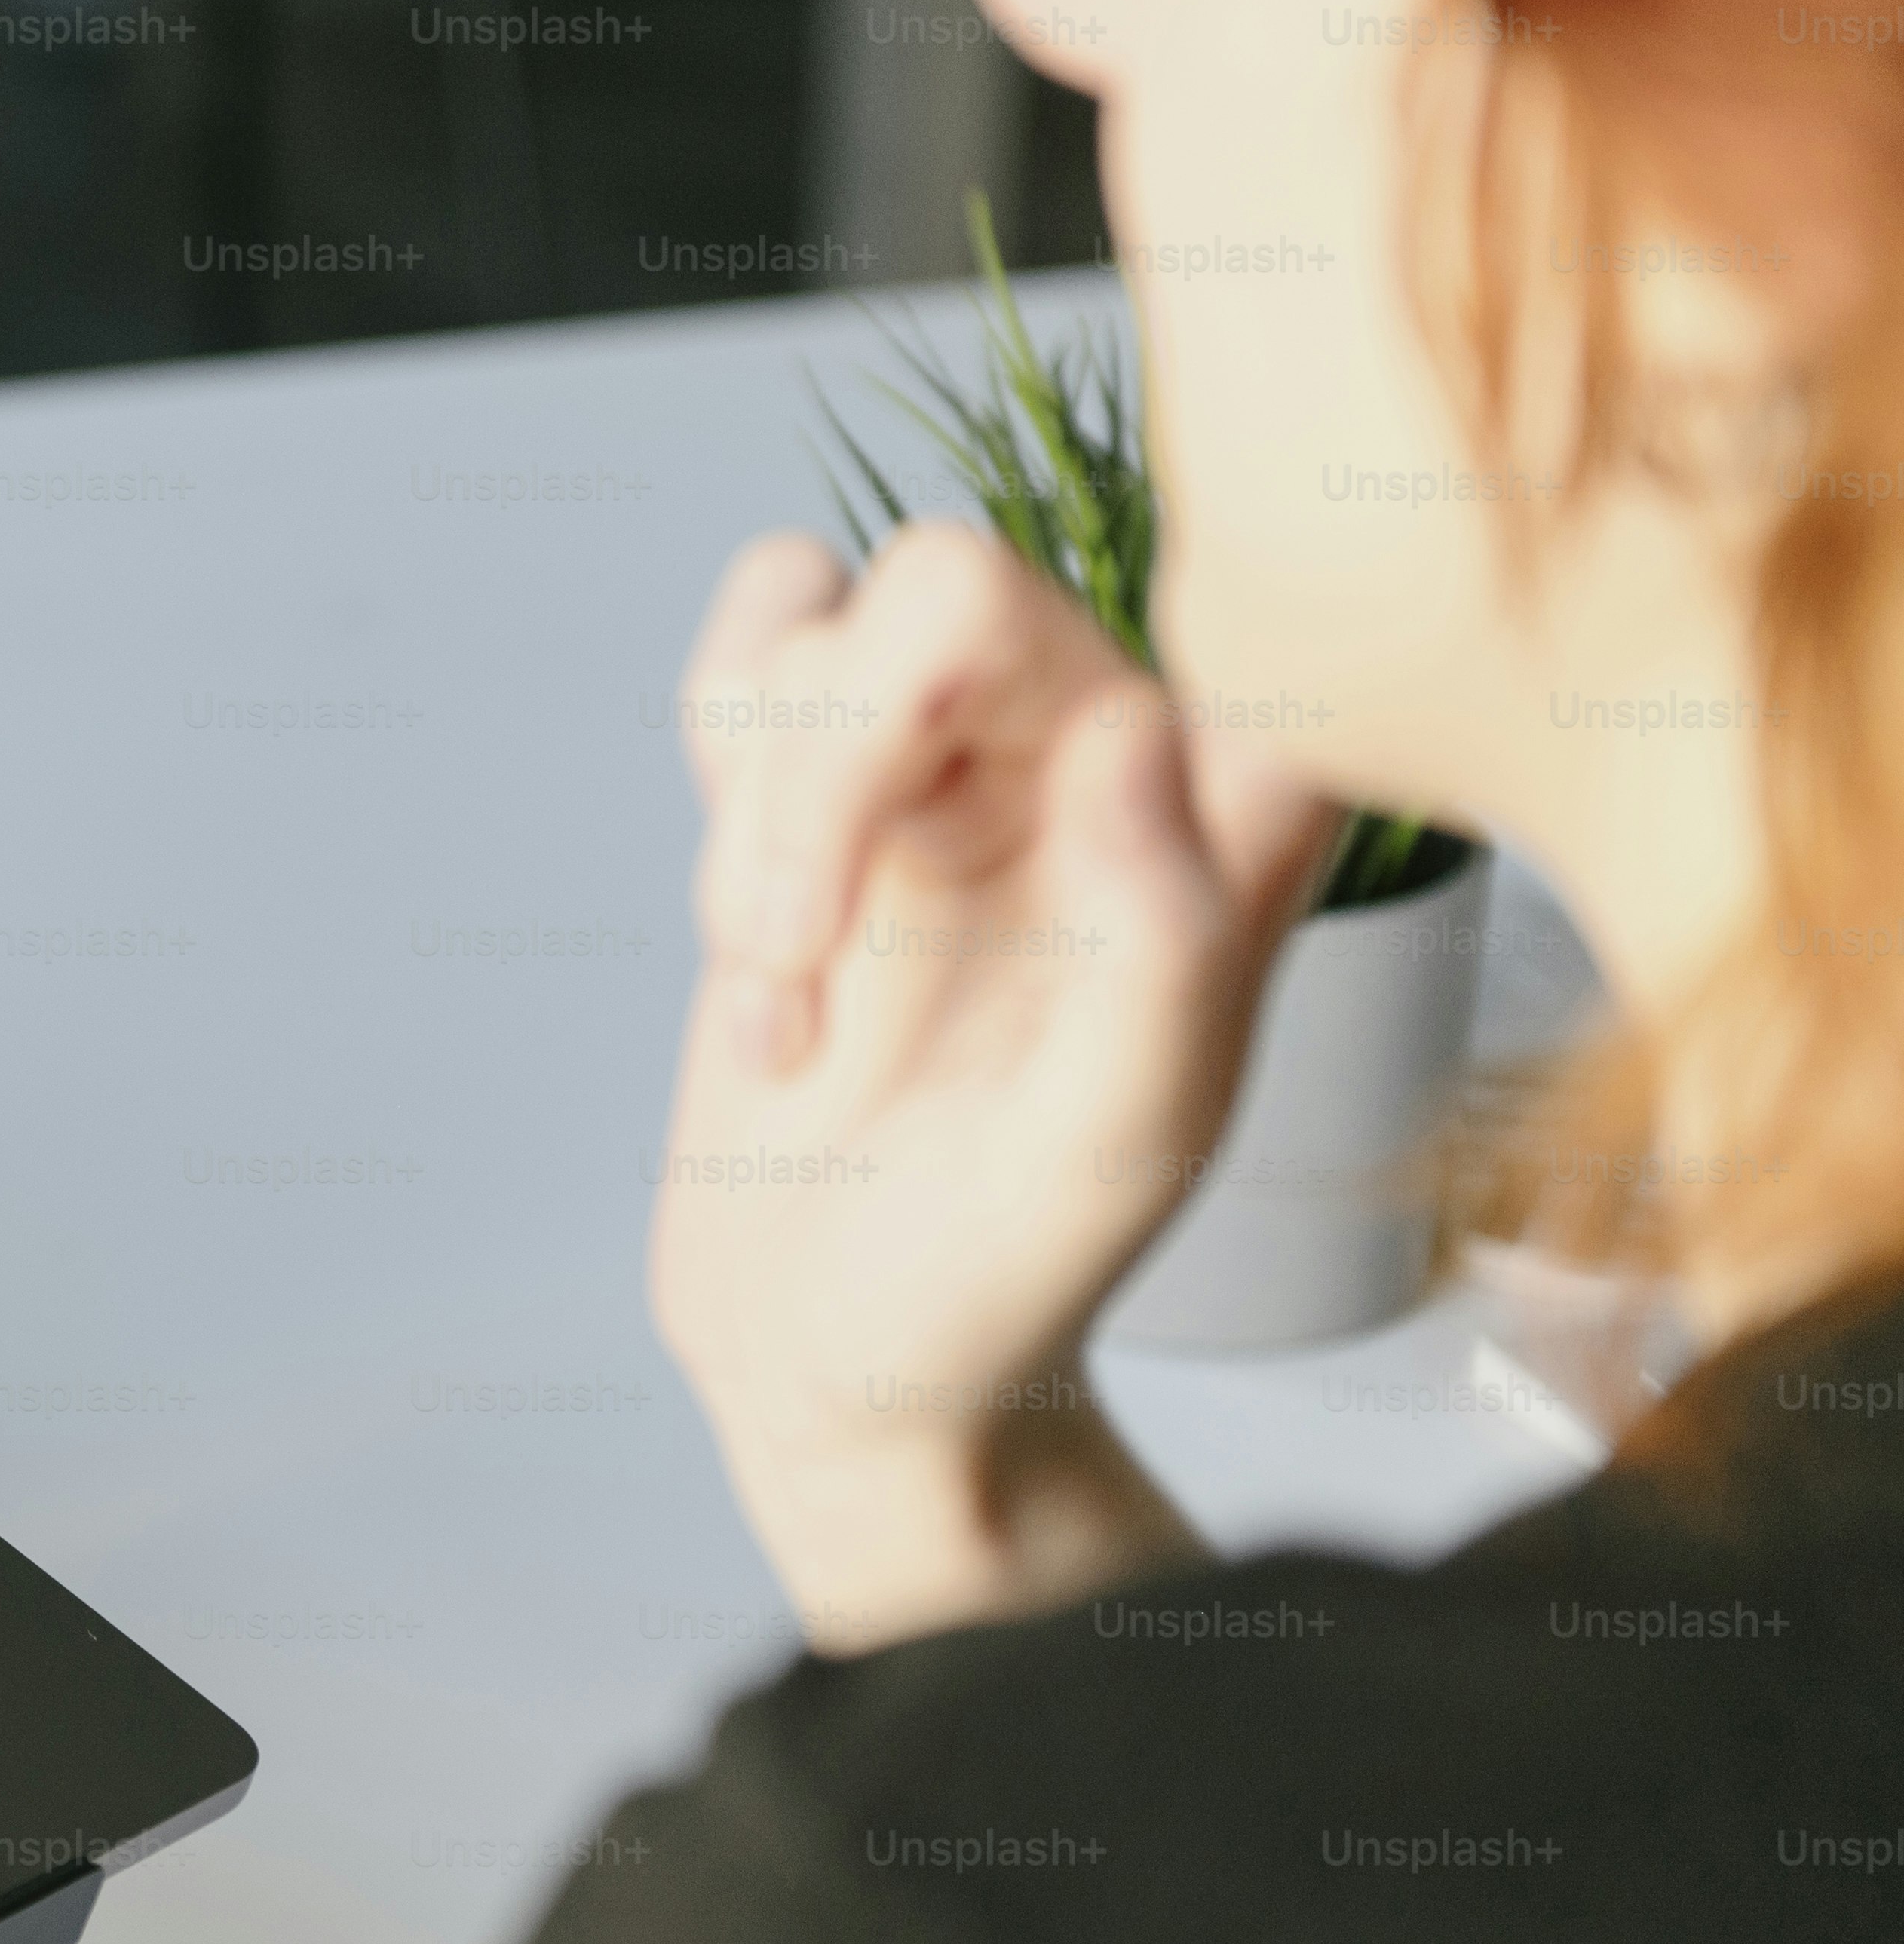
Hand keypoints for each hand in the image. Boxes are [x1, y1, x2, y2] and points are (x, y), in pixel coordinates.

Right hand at [646, 524, 1331, 1651]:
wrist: (840, 1357)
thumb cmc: (998, 1275)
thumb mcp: (1116, 1144)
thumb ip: (1160, 935)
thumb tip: (1128, 725)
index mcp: (1227, 823)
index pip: (1193, 621)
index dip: (1079, 709)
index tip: (1036, 894)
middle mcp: (1098, 755)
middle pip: (948, 586)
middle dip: (829, 773)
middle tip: (793, 951)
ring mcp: (953, 765)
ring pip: (819, 622)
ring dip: (755, 820)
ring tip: (777, 990)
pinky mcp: (822, 790)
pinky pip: (754, 651)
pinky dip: (715, 798)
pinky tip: (752, 951)